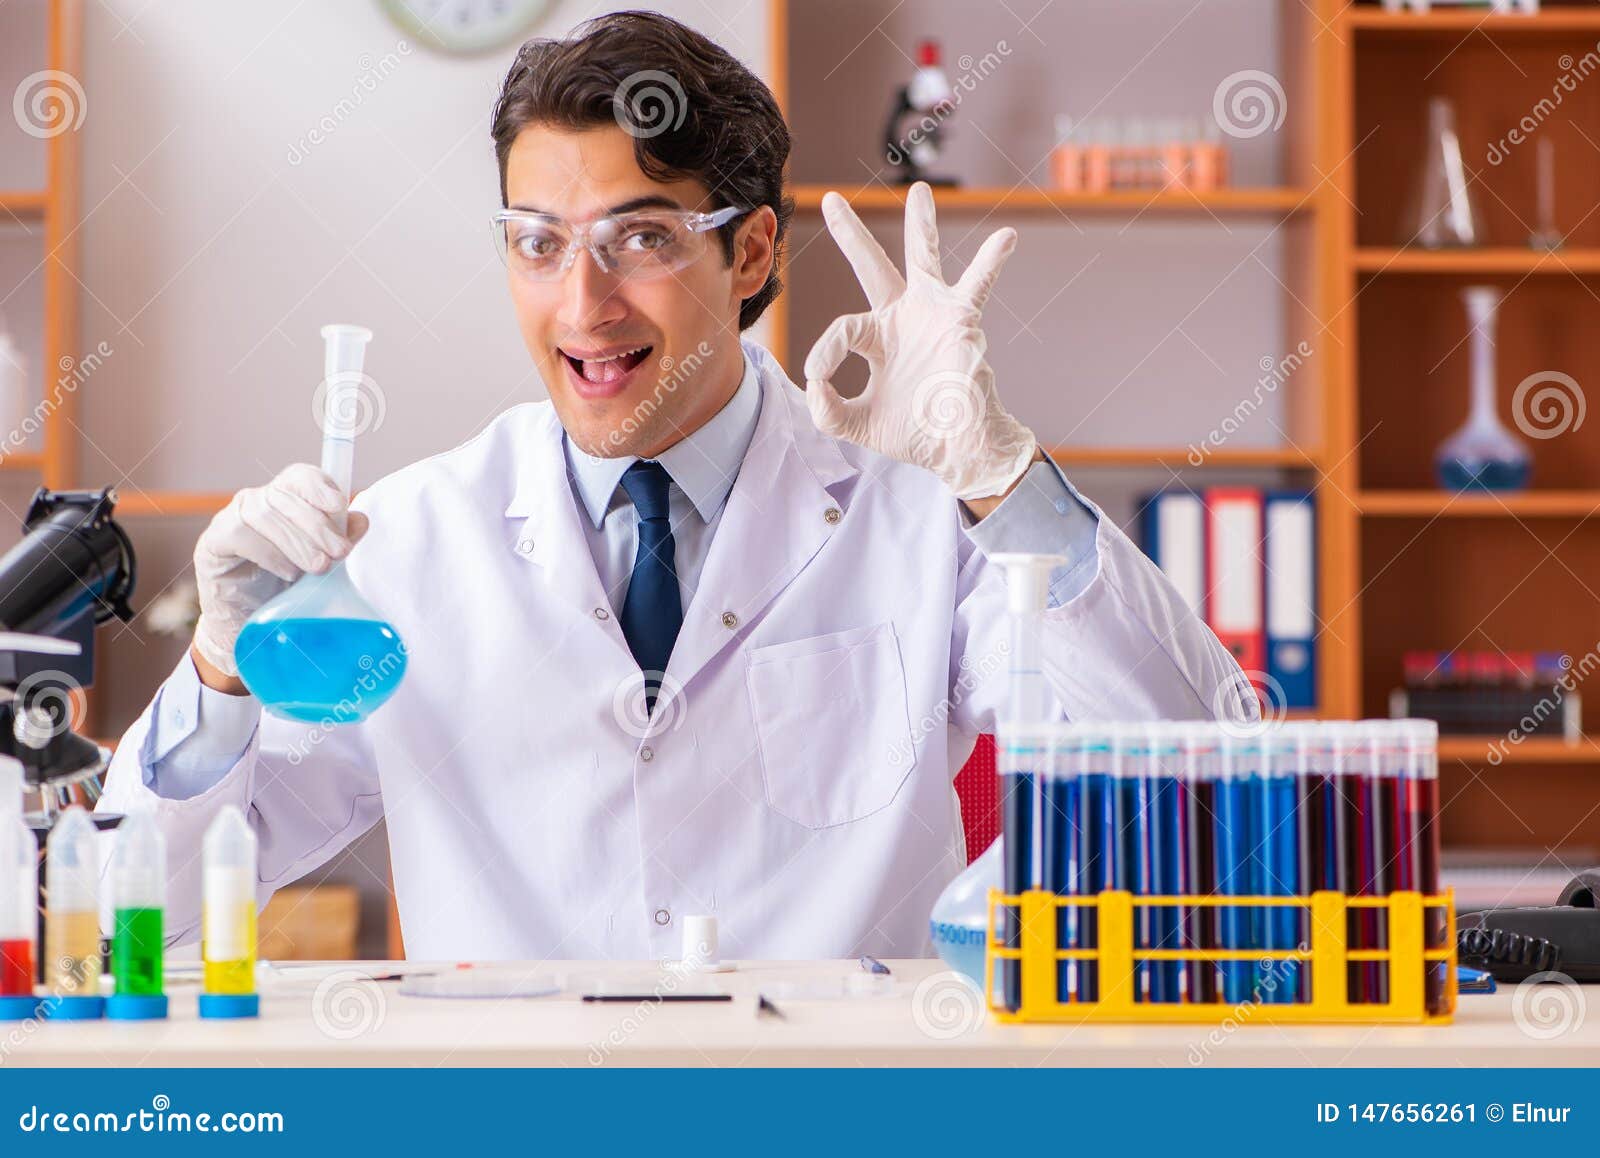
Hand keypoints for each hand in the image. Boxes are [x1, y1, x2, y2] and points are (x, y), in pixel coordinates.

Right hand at [192, 464, 367, 678]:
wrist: (246, 621)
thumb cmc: (282, 585)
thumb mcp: (318, 561)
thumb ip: (338, 539)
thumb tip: (360, 521)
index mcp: (283, 500)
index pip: (299, 477)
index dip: (320, 486)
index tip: (340, 505)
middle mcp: (256, 502)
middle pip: (286, 497)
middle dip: (318, 525)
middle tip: (339, 552)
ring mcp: (231, 518)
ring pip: (265, 514)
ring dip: (297, 542)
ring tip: (318, 567)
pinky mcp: (213, 541)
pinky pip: (241, 535)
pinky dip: (269, 553)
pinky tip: (287, 572)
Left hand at [803, 182, 1037, 501]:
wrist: (955, 449)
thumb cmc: (912, 434)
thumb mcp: (854, 424)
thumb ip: (825, 408)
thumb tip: (812, 380)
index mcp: (877, 340)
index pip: (840, 329)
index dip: (823, 350)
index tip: (818, 373)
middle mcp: (903, 319)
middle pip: (872, 268)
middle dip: (851, 235)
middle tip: (829, 200)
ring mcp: (932, 315)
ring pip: (922, 259)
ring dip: (920, 225)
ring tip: (917, 192)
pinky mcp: (960, 320)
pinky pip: (977, 285)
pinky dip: (990, 261)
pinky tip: (1004, 237)